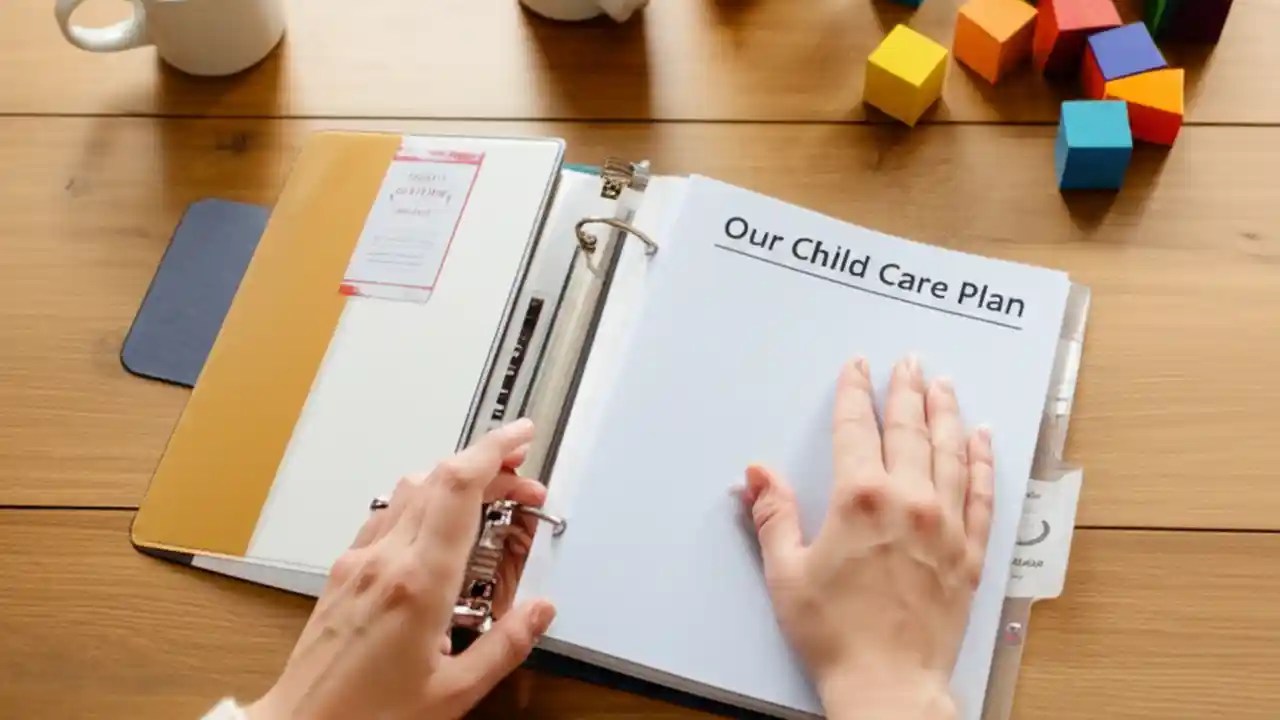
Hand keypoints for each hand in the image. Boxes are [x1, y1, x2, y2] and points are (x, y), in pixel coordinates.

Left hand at [246, 419, 556, 719]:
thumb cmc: (368, 716)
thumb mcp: (455, 692)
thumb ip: (505, 645)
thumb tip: (541, 611)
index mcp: (419, 583)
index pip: (458, 488)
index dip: (493, 451)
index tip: (520, 437)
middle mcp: (385, 560)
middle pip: (438, 478)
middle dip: (487, 463)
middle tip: (522, 477)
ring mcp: (360, 561)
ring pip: (410, 490)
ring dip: (454, 481)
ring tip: (488, 500)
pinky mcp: (344, 571)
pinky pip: (388, 516)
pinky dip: (422, 503)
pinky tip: (437, 528)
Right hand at [744, 357, 993, 719]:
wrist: (887, 684)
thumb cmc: (834, 634)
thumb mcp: (786, 571)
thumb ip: (773, 514)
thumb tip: (757, 475)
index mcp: (860, 499)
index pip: (857, 428)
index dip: (855, 392)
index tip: (858, 368)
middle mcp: (909, 501)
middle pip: (909, 429)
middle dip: (906, 390)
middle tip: (908, 363)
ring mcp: (945, 525)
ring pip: (950, 452)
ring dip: (945, 414)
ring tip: (943, 386)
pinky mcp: (969, 553)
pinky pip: (982, 495)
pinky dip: (982, 463)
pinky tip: (982, 440)